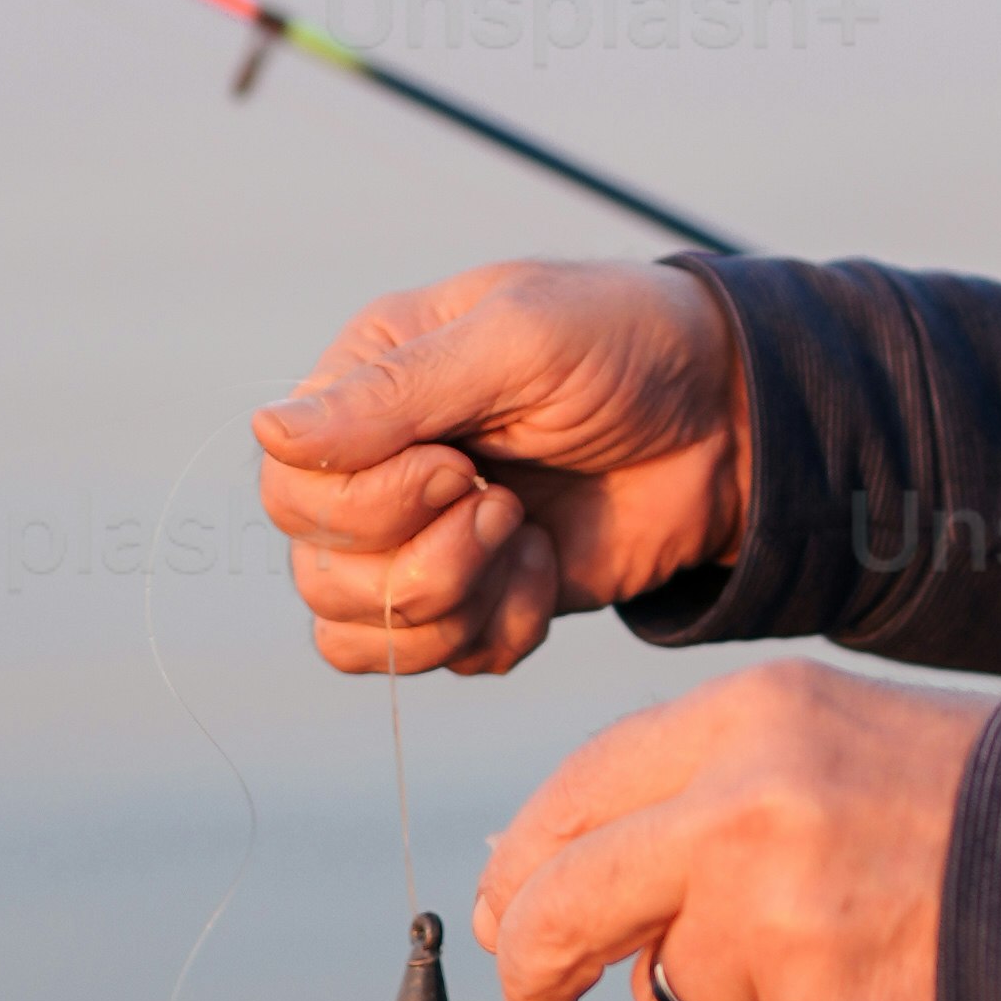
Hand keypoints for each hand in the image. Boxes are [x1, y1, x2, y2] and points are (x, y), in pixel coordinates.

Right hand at [254, 258, 751, 680]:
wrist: (735, 421)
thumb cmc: (630, 346)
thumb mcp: (521, 339)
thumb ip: (397, 393)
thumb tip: (265, 430)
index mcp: (367, 382)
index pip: (289, 486)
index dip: (365, 504)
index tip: (462, 466)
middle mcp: (376, 465)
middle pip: (315, 571)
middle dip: (419, 561)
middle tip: (507, 506)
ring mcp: (422, 538)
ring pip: (358, 636)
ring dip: (451, 606)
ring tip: (526, 544)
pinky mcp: (477, 597)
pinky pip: (432, 661)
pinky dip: (497, 633)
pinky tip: (548, 573)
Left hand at [474, 656, 984, 1000]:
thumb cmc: (980, 804)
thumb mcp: (835, 746)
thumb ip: (711, 795)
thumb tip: (572, 882)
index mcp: (751, 715)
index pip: (578, 790)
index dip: (522, 864)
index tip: (502, 912)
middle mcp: (745, 806)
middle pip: (568, 900)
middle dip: (532, 963)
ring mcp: (781, 921)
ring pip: (690, 992)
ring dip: (749, 998)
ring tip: (865, 941)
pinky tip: (909, 982)